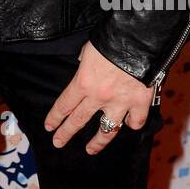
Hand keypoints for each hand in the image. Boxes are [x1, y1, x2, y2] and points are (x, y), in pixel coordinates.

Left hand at [43, 40, 154, 154]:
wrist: (137, 39)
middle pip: (79, 121)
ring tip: (91, 149)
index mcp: (83, 83)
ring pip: (107, 130)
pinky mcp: (140, 103)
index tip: (49, 127)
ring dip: (97, 142)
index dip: (55, 117)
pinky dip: (132, 123)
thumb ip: (84, 64)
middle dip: (66, 133)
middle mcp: (99, 97)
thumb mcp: (88, 50)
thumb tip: (84, 67)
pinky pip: (135, 122)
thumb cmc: (110, 40)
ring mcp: (120, 103)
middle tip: (58, 142)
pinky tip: (129, 124)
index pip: (64, 105)